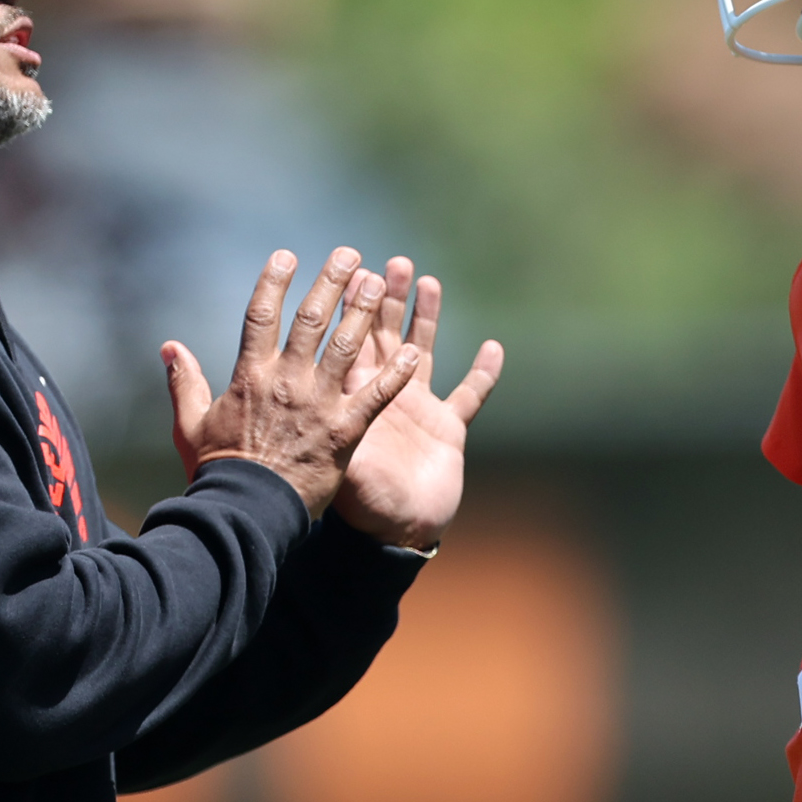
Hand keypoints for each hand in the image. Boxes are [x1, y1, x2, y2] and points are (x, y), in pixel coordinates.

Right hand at [162, 248, 417, 516]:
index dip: (274, 282)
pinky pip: (376, 396)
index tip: (288, 256)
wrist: (246, 513)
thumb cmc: (218, 472)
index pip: (261, 315)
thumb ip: (184, 382)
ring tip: (381, 283)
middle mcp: (287, 382)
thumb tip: (170, 346)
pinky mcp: (346, 431)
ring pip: (346, 347)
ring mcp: (319, 404)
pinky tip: (412, 352)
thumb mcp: (190, 425)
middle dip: (332, 282)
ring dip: (365, 312)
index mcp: (251, 376)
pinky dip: (396, 374)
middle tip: (350, 255)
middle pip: (312, 320)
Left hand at [330, 256, 502, 551]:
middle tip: (391, 264)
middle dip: (387, 300)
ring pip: (424, 351)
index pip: (349, 343)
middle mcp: (384, 397)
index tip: (352, 271)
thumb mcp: (340, 466)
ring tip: (427, 281)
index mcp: (355, 400)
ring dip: (426, 318)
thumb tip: (307, 406)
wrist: (395, 537)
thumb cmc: (361, 505)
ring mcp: (418, 410)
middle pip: (385, 337)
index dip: (351, 308)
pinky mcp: (448, 429)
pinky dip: (483, 374)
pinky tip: (494, 348)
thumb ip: (330, 432)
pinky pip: (470, 395)